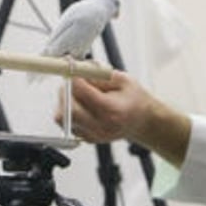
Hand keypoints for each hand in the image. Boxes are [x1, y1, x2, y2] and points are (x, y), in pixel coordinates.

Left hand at [55, 70, 190, 165]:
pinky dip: (67, 110)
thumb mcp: (123, 79)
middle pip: (69, 108)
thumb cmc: (134, 99)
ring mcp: (93, 135)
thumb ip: (99, 73)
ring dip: (65, 100)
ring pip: (62, 117)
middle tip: (72, 80)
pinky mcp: (87, 138)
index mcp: (112, 110)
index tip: (72, 67)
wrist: (142, 121)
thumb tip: (77, 67)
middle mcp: (101, 126)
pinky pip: (66, 123)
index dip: (74, 76)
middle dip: (66, 89)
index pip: (83, 92)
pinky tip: (80, 104)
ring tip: (77, 92)